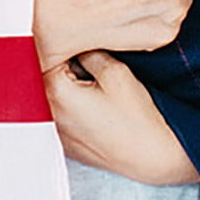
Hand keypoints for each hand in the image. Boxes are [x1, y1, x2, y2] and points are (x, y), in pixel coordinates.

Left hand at [44, 49, 199, 185]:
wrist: (154, 158)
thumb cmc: (137, 118)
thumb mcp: (115, 72)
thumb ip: (87, 53)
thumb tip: (75, 48)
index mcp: (57, 93)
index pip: (45, 56)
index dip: (62, 45)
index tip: (76, 42)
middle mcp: (51, 116)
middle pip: (46, 77)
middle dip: (63, 66)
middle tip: (87, 63)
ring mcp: (58, 134)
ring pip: (53, 98)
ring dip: (67, 88)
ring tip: (94, 87)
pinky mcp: (69, 146)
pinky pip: (62, 118)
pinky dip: (72, 108)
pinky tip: (95, 107)